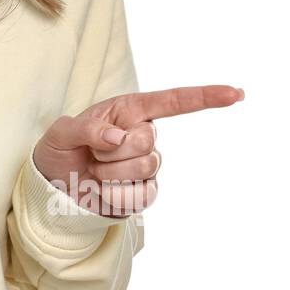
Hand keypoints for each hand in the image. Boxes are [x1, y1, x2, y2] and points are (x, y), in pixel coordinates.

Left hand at [33, 85, 244, 217]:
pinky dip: (114, 195)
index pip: (173, 102)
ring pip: (143, 169)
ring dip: (109, 173)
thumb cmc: (60, 150)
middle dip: (111, 151)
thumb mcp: (60, 133)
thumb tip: (118, 137)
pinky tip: (102, 190)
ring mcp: (148, 166)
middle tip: (92, 154)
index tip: (235, 94)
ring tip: (95, 170)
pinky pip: (140, 196)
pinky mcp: (145, 193)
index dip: (204, 97)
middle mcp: (145, 136)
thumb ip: (85, 128)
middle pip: (146, 142)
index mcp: (129, 111)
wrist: (54, 186)